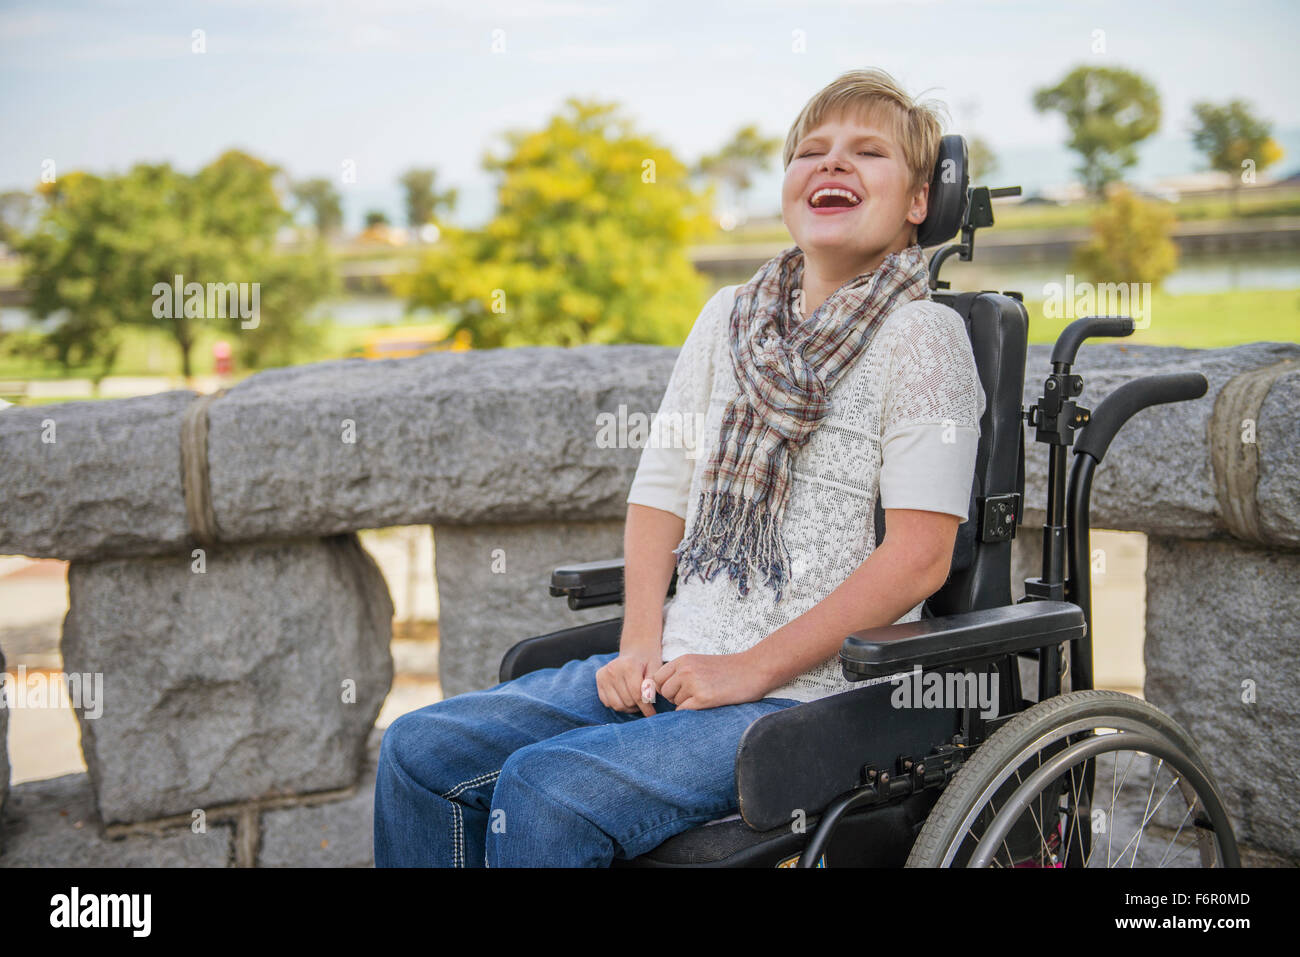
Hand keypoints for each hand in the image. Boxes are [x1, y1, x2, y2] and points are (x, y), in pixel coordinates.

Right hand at [596, 647, 661, 716]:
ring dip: (628, 708)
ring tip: (636, 704)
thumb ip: (653, 684)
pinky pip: (607, 702)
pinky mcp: (599, 679)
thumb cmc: (648, 660)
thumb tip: (649, 699)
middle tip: (645, 704)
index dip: (646, 707)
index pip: (637, 695)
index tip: (652, 715)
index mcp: (628, 665)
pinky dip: (618, 705)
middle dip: (639, 707)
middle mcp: (613, 670)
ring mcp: (603, 675)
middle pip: (627, 701)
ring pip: (617, 705)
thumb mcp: (656, 668)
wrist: (635, 649)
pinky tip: (626, 699)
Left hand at [652, 652, 766, 710]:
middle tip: (695, 696)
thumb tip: (660, 692)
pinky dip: (692, 712)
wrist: (754, 669)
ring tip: (705, 697)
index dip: (665, 688)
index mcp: (683, 660)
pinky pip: (684, 712)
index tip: (677, 692)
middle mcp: (685, 670)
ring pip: (675, 703)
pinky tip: (707, 705)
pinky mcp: (704, 698)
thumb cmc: (729, 670)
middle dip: (675, 697)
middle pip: (664, 692)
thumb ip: (681, 673)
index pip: (657, 678)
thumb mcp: (700, 663)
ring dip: (686, 705)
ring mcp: (694, 684)